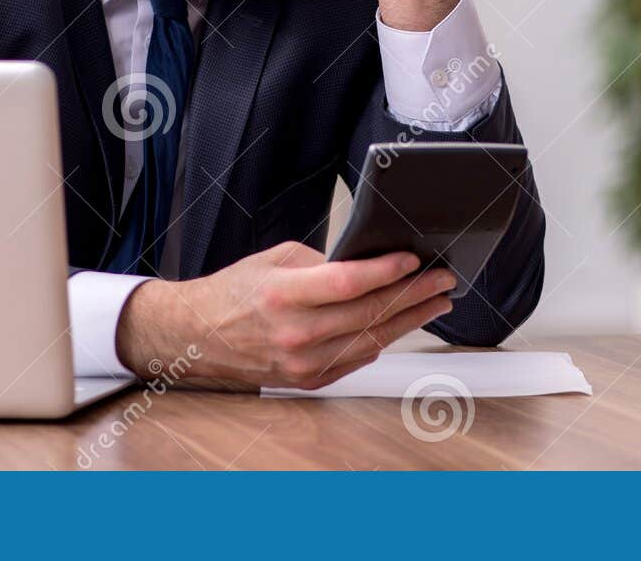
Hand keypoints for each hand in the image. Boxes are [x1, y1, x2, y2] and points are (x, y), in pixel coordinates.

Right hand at [114, 242, 455, 389]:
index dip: (386, 270)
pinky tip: (401, 323)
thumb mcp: (275, 259)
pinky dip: (383, 339)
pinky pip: (358, 359)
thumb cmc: (235, 292)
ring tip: (435, 301)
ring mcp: (303, 364)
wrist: (198, 336)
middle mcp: (294, 334)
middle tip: (442, 279)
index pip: (347, 283)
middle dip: (414, 294)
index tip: (414, 258)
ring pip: (372, 340)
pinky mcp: (309, 381)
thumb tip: (370, 262)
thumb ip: (323, 262)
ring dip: (410, 320)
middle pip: (369, 313)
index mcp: (282, 295)